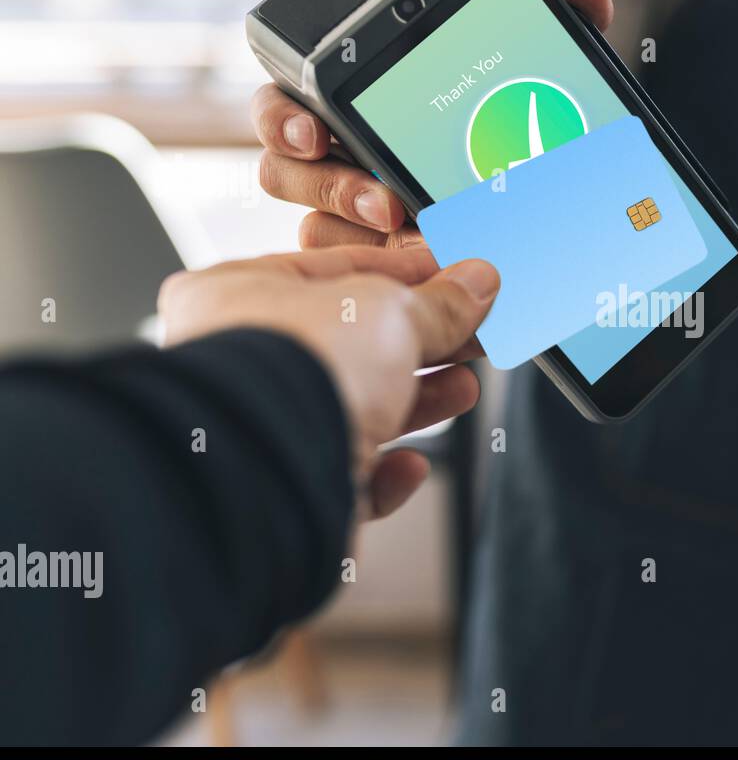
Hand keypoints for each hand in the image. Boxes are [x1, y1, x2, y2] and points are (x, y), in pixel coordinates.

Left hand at [157, 246, 498, 516]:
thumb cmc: (295, 370)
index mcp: (239, 294)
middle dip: (423, 342)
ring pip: (355, 411)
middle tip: (473, 335)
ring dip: (418, 403)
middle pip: (353, 344)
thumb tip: (477, 285)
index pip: (336, 270)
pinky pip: (348, 477)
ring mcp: (263, 428)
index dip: (405, 272)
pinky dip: (386, 473)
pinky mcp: (287, 489)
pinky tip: (412, 465)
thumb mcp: (388, 311)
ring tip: (463, 389)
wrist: (266, 474)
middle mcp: (241, 362)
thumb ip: (439, 302)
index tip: (456, 279)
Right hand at [251, 0, 614, 251]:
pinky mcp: (373, 268)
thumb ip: (561, 28)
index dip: (285, 119)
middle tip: (384, 201)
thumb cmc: (522, 127)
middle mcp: (338, 163)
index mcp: (356, 107)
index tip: (315, 132)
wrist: (553, 205)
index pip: (287, 104)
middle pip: (287, 172)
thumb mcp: (541, 78)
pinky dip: (389, 276)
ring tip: (416, 238)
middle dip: (327, 185)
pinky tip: (431, 271)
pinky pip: (356, 279)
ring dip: (365, 239)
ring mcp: (353, 220)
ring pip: (317, 231)